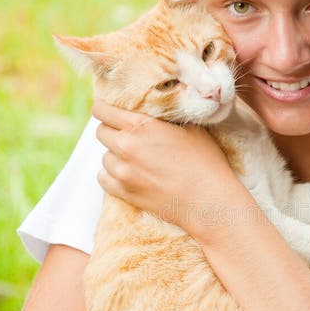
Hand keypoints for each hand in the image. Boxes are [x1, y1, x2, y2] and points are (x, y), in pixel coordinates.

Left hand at [92, 99, 242, 233]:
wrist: (208, 202)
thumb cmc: (205, 163)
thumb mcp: (192, 128)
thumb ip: (167, 117)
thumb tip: (157, 110)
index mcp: (141, 125)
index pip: (103, 110)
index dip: (104, 108)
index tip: (109, 110)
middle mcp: (126, 146)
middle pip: (101, 131)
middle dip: (111, 130)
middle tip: (127, 135)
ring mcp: (123, 172)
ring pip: (104, 156)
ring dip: (115, 155)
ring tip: (134, 159)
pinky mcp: (124, 192)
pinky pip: (103, 178)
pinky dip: (112, 175)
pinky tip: (128, 174)